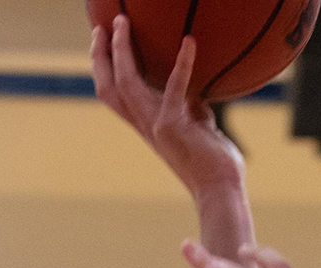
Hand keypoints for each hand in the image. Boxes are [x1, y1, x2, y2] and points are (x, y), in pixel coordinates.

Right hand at [91, 15, 244, 195]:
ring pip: (126, 83)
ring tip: (123, 23)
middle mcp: (145, 125)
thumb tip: (196, 95)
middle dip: (100, 55)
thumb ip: (191, 110)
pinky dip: (183, 63)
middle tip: (101, 26)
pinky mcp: (175, 125)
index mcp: (146, 126)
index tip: (101, 42)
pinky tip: (189, 42)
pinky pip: (176, 87)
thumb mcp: (198, 129)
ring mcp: (157, 125)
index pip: (113, 95)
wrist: (220, 190)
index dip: (103, 68)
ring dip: (121, 50)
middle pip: (108, 87)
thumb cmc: (214, 162)